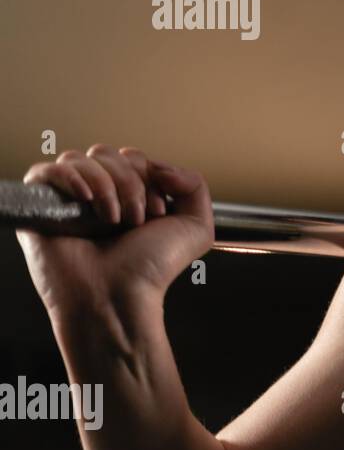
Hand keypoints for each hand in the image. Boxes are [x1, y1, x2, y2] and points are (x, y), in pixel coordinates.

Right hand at [15, 145, 213, 315]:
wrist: (118, 296)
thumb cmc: (151, 269)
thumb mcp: (196, 227)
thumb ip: (195, 186)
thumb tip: (164, 167)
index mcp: (129, 196)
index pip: (134, 157)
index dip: (150, 175)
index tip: (157, 212)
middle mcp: (98, 195)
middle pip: (107, 153)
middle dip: (129, 182)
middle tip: (136, 219)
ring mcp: (68, 201)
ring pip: (79, 158)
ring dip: (105, 185)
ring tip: (112, 220)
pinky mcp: (41, 208)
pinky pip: (46, 170)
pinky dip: (70, 177)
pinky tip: (86, 200)